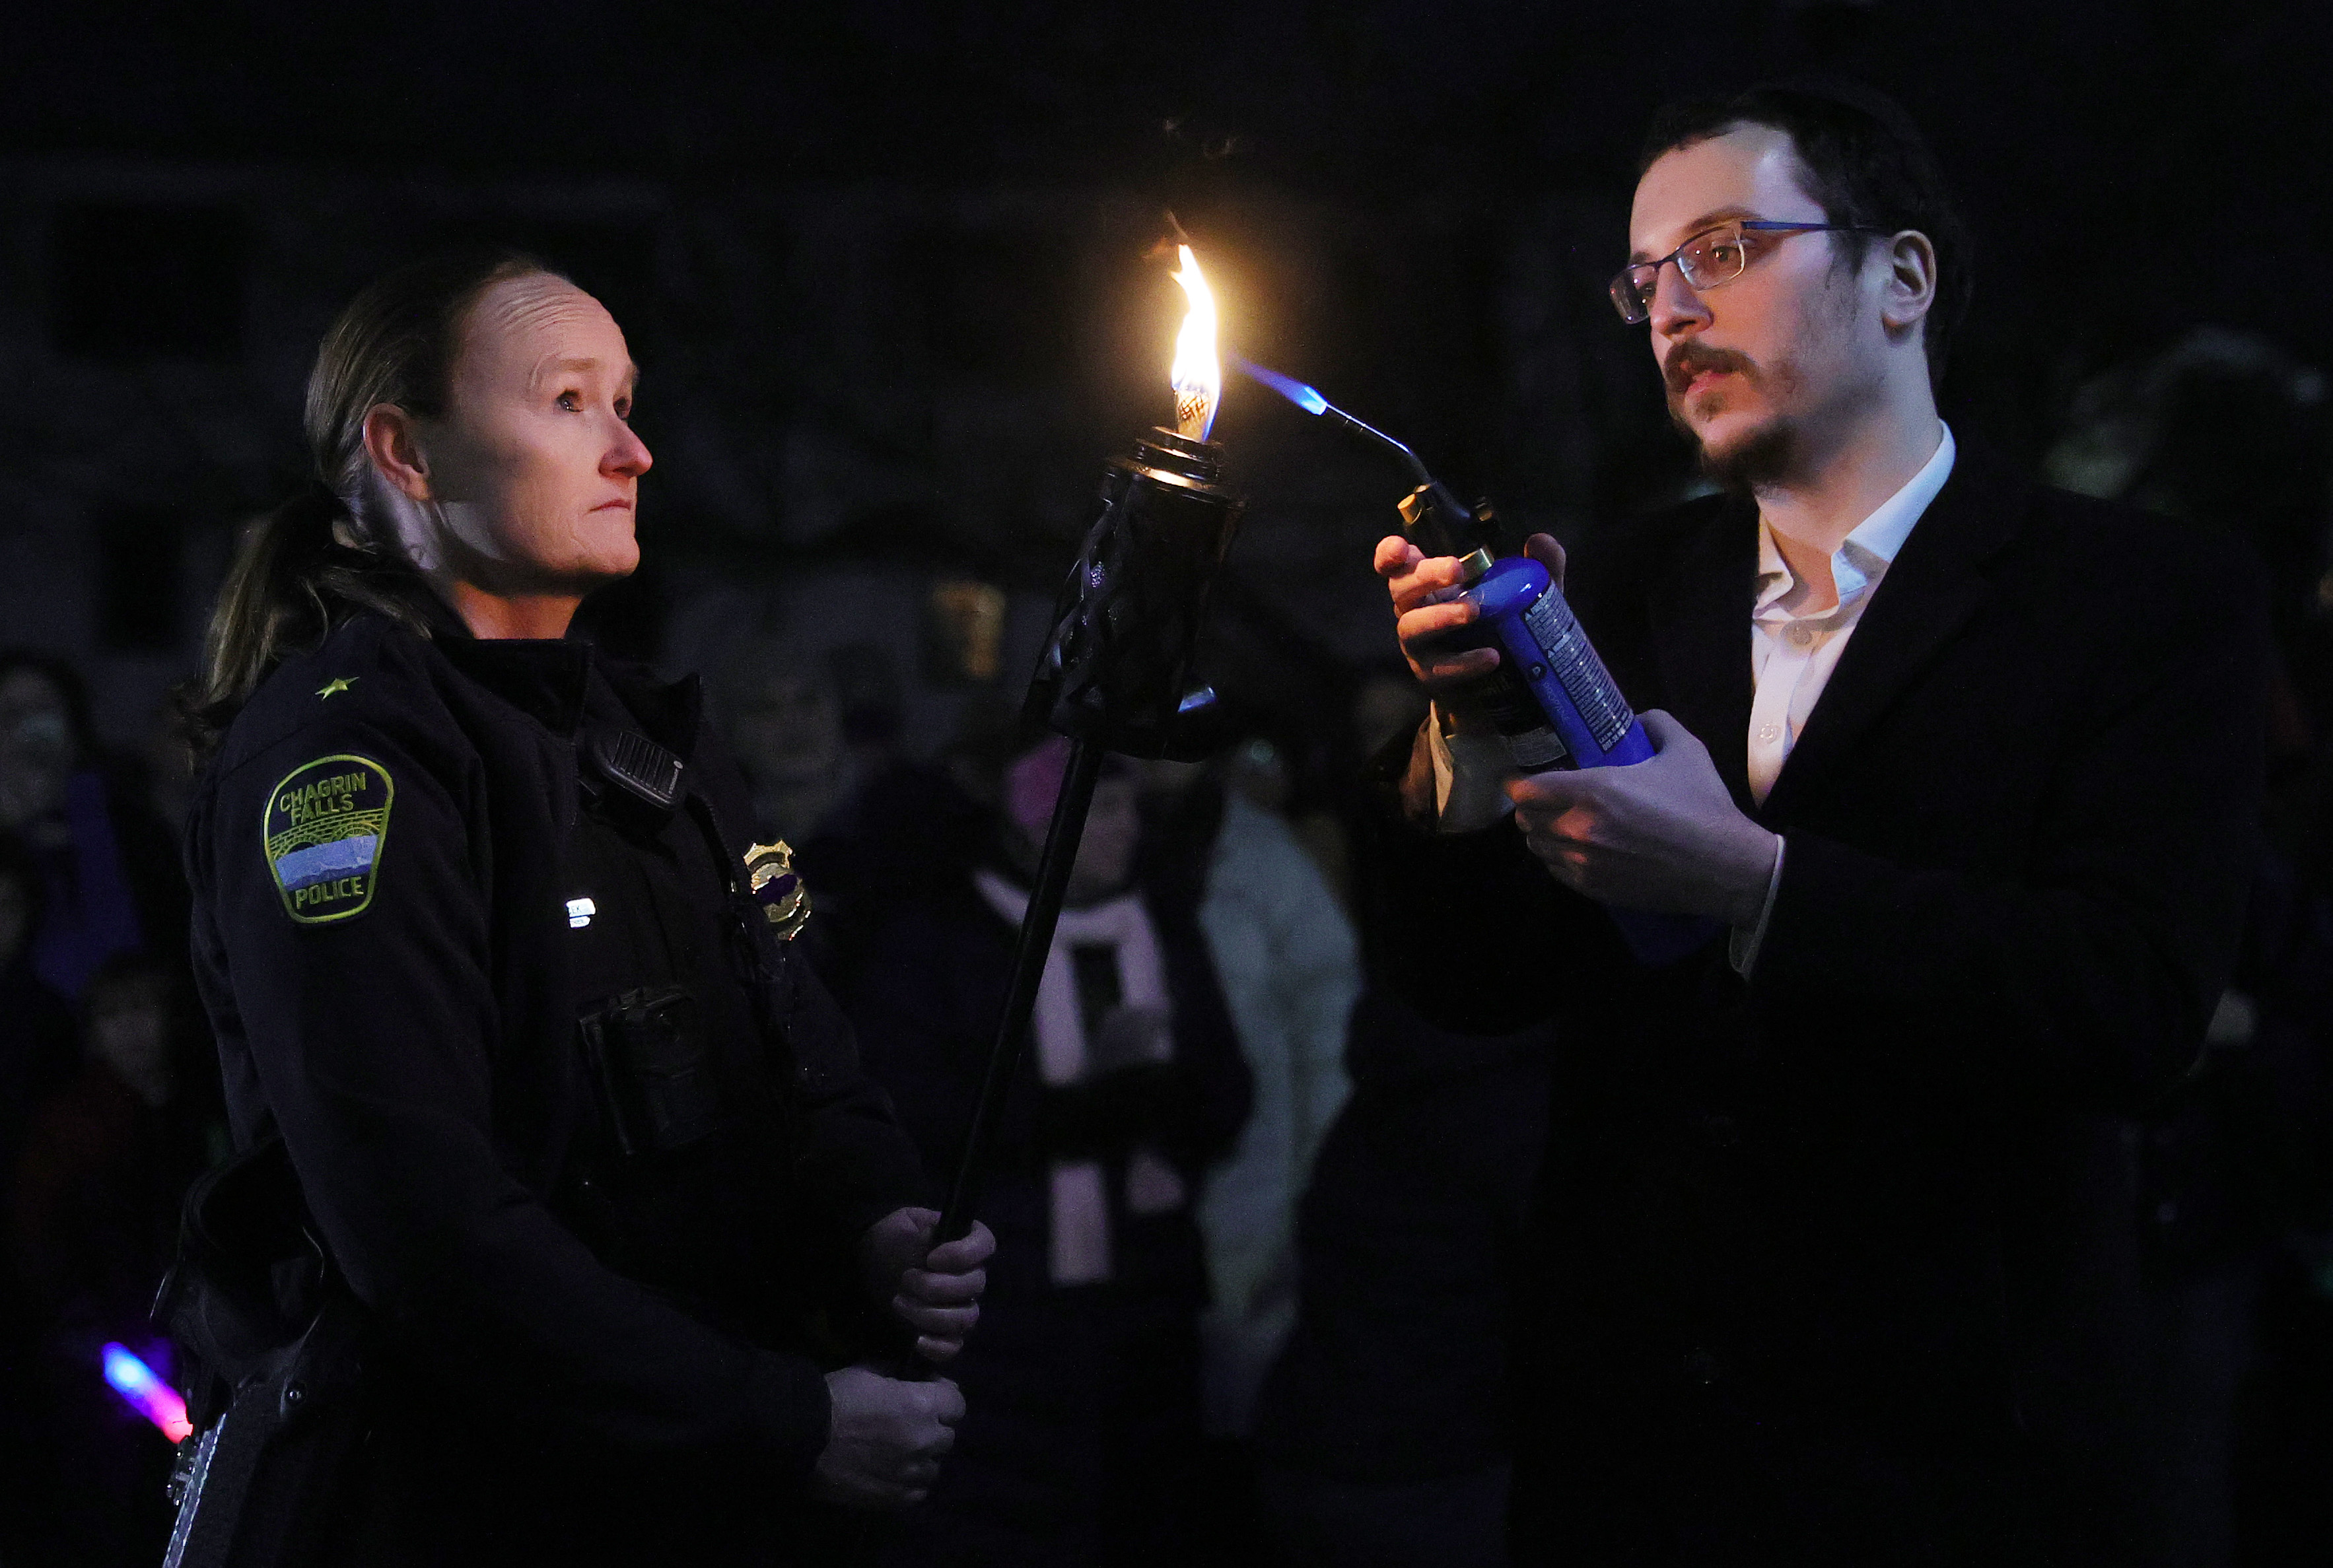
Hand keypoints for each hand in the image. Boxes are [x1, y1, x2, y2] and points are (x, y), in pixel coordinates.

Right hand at [813, 1364, 964, 1509]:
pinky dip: (911, 1482)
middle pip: (948, 1435)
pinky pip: (919, 1491)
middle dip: (934, 1427)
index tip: (927, 1396)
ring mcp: (911, 1472)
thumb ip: (898, 1375)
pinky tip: (895, 1472)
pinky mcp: (896, 1497)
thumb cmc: (835, 1398)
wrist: (804, 1438)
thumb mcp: (869, 1370)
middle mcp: (925, 1440)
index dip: (943, 1398)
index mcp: (922, 1405)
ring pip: (935, 1466)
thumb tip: (912, 1376)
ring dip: (924, 1457)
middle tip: (911, 1423)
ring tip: (902, 1451)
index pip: (958, 1403)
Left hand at [861, 1207, 994, 1363]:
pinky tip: (917, 1340)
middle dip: (936, 1286)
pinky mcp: (946, 1332)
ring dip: (930, 1314)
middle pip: (975, 1285)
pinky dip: (937, 1346)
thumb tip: (934, 1244)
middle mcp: (970, 1275)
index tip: (932, 1259)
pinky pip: (953, 1346)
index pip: (985, 1244)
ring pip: (965, 1318)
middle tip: (905, 1279)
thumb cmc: (891, 1241)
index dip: (964, 1254)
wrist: (870, 1266)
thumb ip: (921, 1236)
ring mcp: (961, 1306)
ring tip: (899, 1302)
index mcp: (964, 1241)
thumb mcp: (901, 1228)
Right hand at [1374, 531, 1567, 698]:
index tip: (1404, 548)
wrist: (1498, 686)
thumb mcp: (1523, 594)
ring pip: (1411, 626)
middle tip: (1456, 569)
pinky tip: (1492, 656)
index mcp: (1428, 584)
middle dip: (1425, 575)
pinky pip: (1440, 668)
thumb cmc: (1501, 626)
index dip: (1390, 553)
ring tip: (1473, 611)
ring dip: (1440, 616)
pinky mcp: (1431, 675)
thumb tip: (1540, 541)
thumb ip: (1536, 567)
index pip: (1397, 565)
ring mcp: (1419, 645)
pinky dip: (1465, 661)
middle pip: (1401, 588)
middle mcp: (1415, 611)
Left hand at [1507, 710, 1777, 925]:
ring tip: (1560, 824)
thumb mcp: (1685, 750)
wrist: (1722, 867)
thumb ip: (1655, 723)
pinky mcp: (1592, 889)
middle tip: (1547, 799)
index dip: (1520, 782)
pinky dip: (1558, 859)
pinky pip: (1555, 871)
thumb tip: (1636, 718)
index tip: (1528, 778)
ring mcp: (1582, 863)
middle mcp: (1577, 828)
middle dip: (1531, 807)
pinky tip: (1576, 850)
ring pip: (1537, 847)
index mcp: (1592, 790)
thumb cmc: (1702, 807)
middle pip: (1525, 818)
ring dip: (1543, 833)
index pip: (1525, 789)